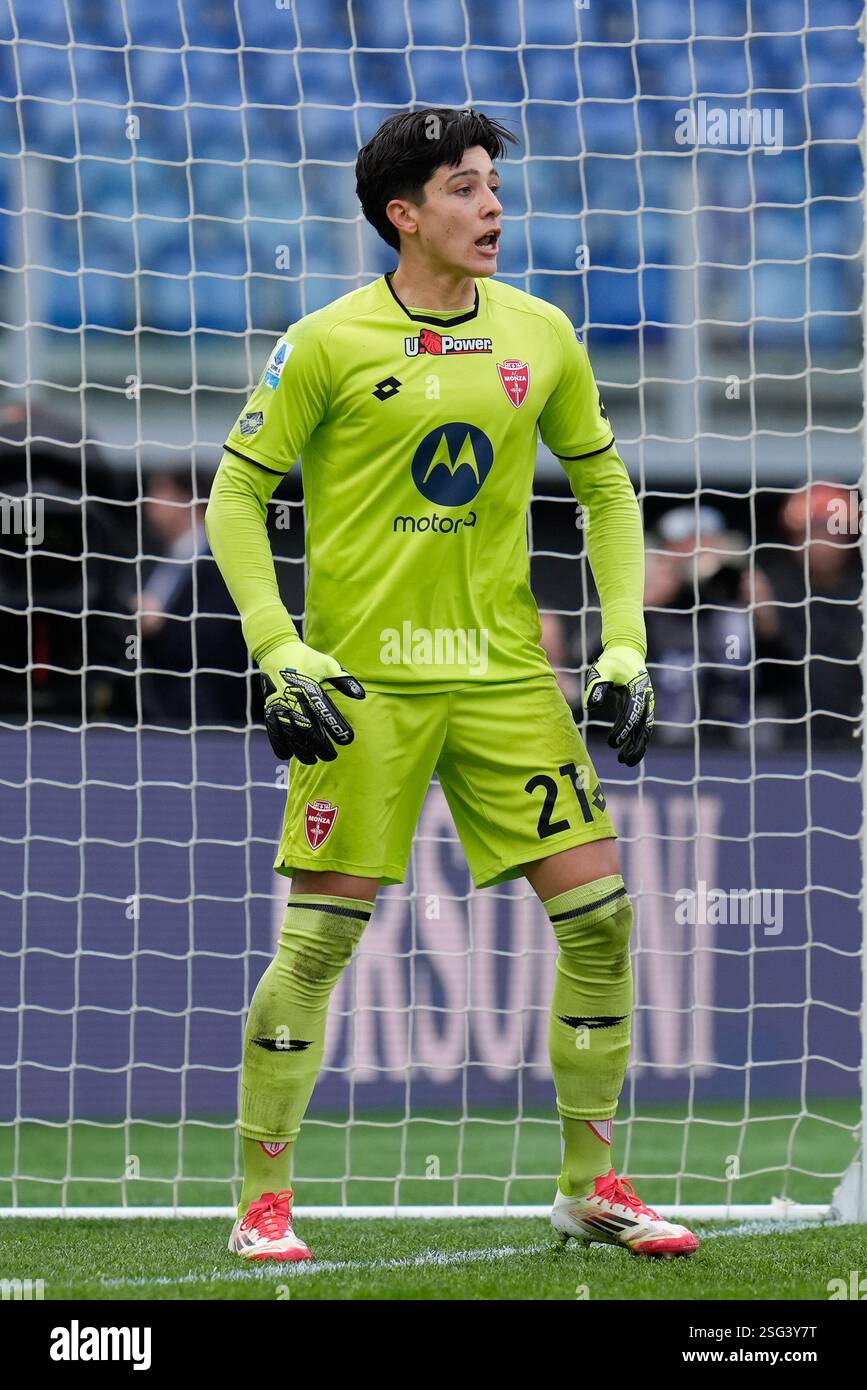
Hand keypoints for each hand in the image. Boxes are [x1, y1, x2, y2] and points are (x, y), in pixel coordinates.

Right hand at [259, 639, 364, 764]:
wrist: (275, 650)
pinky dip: (279, 744)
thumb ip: (343, 679)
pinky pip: (273, 730)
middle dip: (320, 746)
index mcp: (309, 687)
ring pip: (290, 734)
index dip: (337, 727)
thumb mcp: (327, 664)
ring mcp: (279, 705)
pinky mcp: (269, 708)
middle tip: (331, 757)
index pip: (325, 712)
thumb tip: (361, 695)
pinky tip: (288, 755)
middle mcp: (293, 698)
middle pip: (308, 729)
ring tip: (312, 760)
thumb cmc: (306, 658)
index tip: (347, 740)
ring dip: (301, 750)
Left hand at [583, 644, 653, 765]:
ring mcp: (646, 704)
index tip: (612, 743)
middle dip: (634, 745)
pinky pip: (642, 727)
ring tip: (625, 761)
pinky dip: (636, 740)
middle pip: (644, 726)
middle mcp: (645, 699)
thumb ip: (596, 686)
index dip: (623, 730)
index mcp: (637, 690)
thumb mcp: (602, 670)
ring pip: (645, 730)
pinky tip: (628, 752)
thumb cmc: (612, 661)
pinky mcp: (642, 707)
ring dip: (637, 746)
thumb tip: (591, 705)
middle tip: (623, 760)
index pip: (631, 714)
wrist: (627, 652)